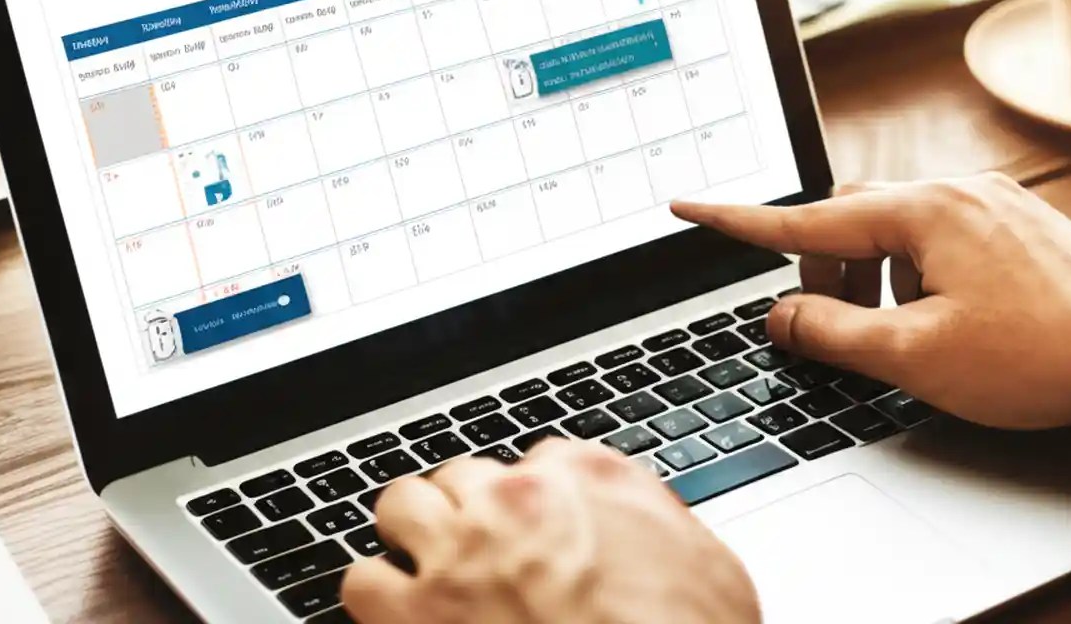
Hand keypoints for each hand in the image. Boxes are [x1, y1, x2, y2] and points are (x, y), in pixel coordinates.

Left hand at [342, 439, 760, 623]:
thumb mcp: (709, 566)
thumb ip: (659, 525)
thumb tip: (646, 529)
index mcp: (589, 477)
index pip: (539, 462)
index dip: (534, 503)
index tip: (537, 530)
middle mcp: (518, 498)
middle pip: (463, 476)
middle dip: (468, 511)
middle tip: (482, 552)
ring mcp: (461, 550)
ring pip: (400, 506)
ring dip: (413, 536)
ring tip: (427, 569)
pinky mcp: (415, 610)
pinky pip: (362, 580)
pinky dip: (376, 595)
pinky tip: (399, 613)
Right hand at [673, 173, 1070, 454]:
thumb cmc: (1036, 356)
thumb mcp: (912, 354)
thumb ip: (831, 331)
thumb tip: (780, 315)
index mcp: (923, 211)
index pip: (807, 217)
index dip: (740, 221)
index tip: (689, 206)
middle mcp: (956, 191)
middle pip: (853, 217)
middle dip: (826, 265)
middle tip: (830, 322)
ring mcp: (992, 204)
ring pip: (898, 228)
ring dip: (876, 276)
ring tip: (901, 332)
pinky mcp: (1016, 226)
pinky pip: (940, 236)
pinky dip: (916, 274)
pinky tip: (946, 322)